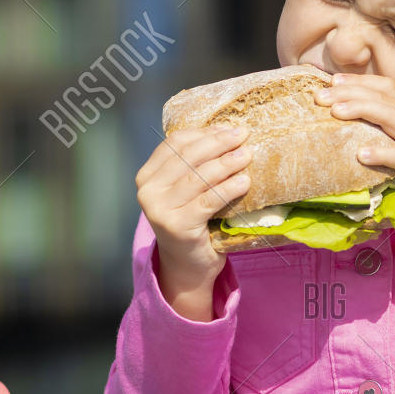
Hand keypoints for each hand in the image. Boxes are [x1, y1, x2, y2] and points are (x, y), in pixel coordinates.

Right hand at [134, 124, 252, 289]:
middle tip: (243, 135)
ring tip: (247, 155)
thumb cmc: (193, 222)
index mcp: (147, 176)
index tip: (229, 127)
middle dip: (218, 143)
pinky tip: (245, 181)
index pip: (176, 143)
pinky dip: (229, 188)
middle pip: (188, 156)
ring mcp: (160, 209)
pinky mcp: (178, 226)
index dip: (204, 132)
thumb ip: (195, 165)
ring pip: (199, 176)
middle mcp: (148, 191)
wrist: (187, 265)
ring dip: (227, 163)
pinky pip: (208, 200)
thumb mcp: (187, 190)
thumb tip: (228, 132)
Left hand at [313, 74, 394, 209]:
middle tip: (321, 97)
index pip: (384, 87)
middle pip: (382, 98)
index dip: (359, 80)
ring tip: (335, 112)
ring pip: (391, 117)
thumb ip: (380, 126)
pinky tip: (362, 155)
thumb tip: (344, 117)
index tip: (332, 80)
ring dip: (361, 110)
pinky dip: (382, 154)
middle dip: (350, 93)